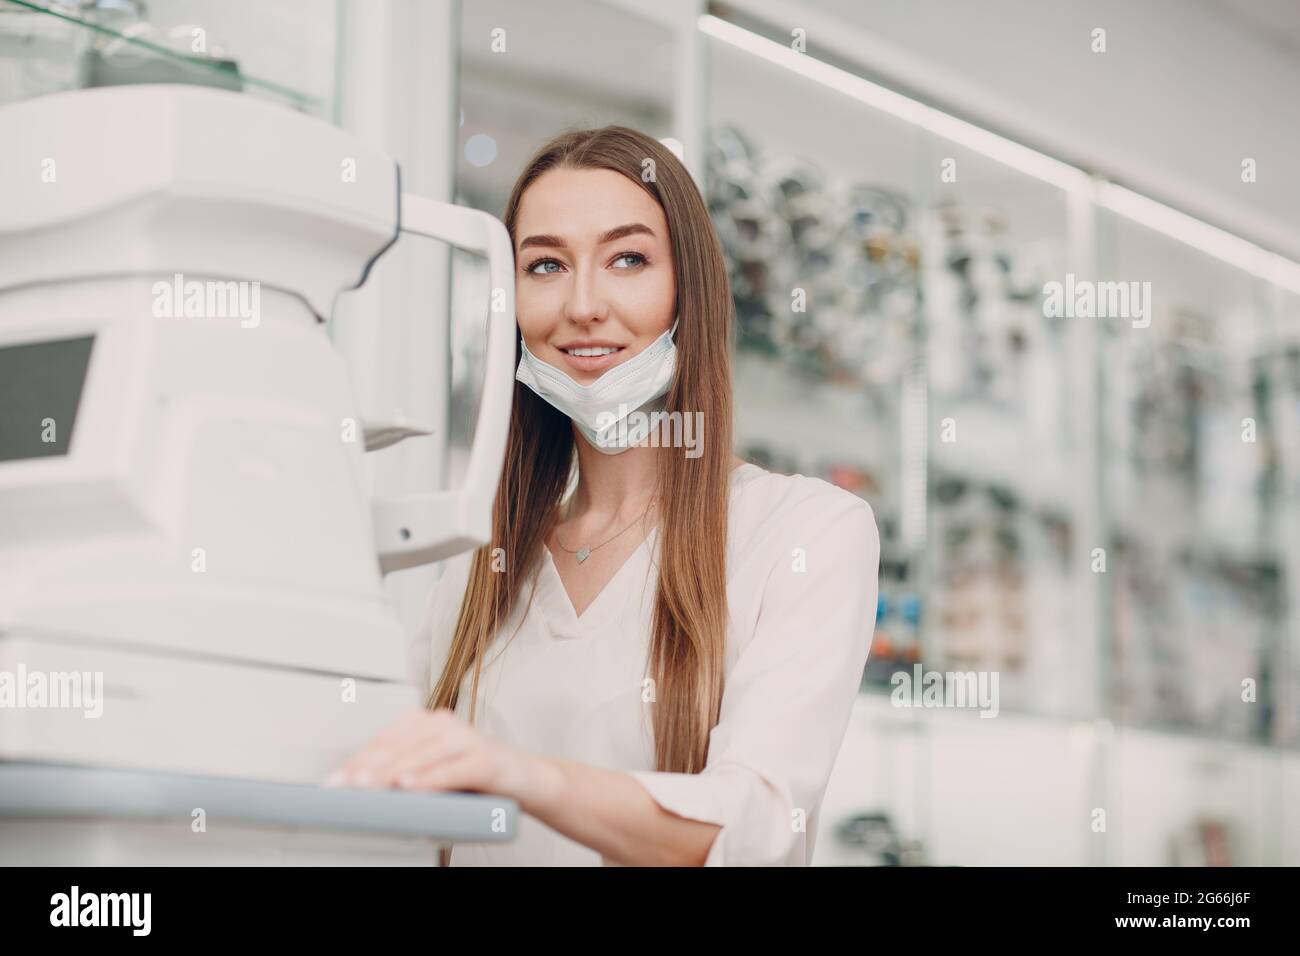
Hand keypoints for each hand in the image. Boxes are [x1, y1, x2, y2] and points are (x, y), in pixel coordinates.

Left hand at [323, 707, 550, 804]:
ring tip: (369, 786)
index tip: (335, 779)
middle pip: (400, 746)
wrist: (524, 779)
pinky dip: (428, 779)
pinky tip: (410, 787)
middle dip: (368, 767)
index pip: (386, 740)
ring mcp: (467, 739)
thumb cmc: (472, 776)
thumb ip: (405, 771)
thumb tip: (362, 786)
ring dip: (392, 773)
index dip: (359, 759)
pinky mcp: (485, 760)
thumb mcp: (433, 770)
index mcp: (428, 722)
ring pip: (422, 756)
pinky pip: (451, 770)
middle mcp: (446, 724)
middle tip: (344, 785)